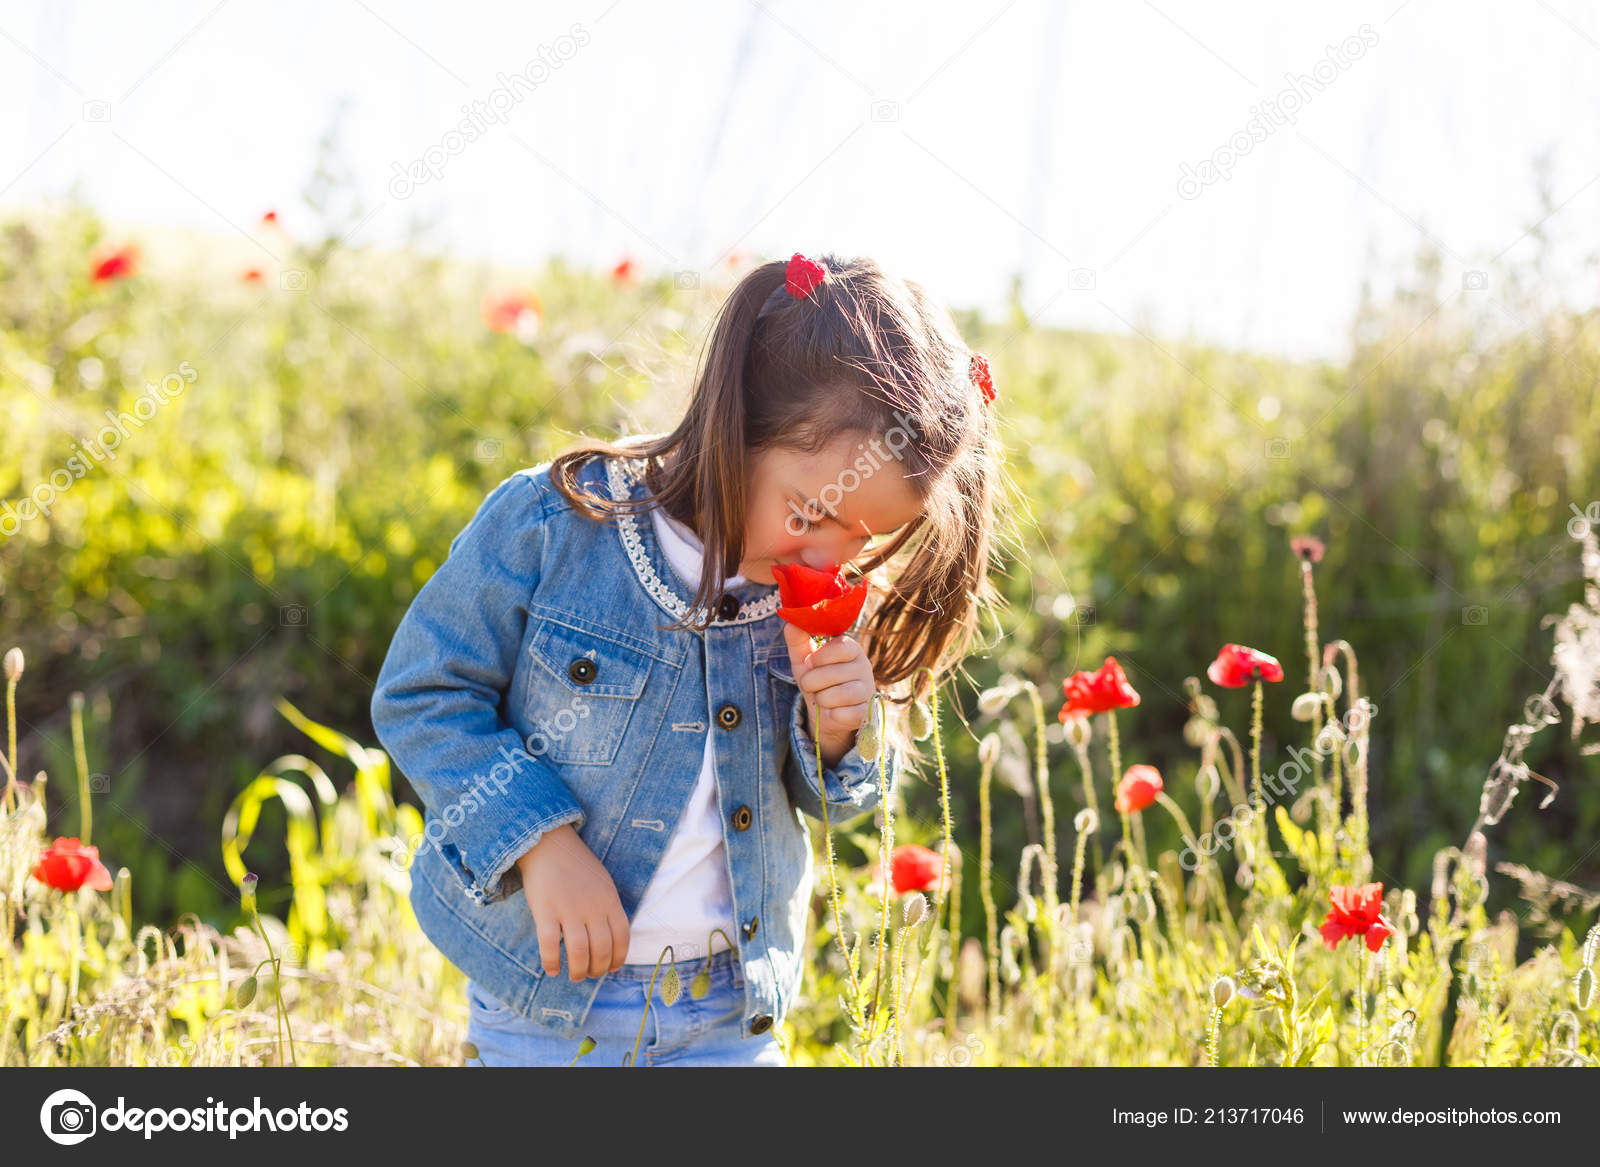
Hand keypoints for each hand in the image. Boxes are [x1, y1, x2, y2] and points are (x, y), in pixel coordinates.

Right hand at [515, 823, 629, 981]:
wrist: (548, 844)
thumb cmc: (576, 866)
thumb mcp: (603, 883)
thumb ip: (607, 908)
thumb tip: (610, 939)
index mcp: (610, 900)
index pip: (622, 938)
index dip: (619, 958)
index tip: (612, 968)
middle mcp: (593, 907)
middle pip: (602, 950)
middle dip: (598, 969)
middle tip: (590, 974)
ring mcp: (569, 910)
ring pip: (579, 953)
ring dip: (578, 971)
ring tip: (575, 976)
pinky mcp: (545, 911)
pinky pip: (550, 946)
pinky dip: (552, 963)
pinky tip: (552, 970)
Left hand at [782, 623, 875, 768]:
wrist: (825, 710)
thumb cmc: (816, 678)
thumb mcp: (804, 659)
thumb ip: (798, 640)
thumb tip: (791, 623)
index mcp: (851, 648)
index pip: (841, 647)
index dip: (820, 657)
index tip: (809, 663)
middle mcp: (863, 666)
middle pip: (835, 673)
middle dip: (812, 682)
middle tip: (810, 685)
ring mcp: (867, 689)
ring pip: (843, 694)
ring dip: (822, 699)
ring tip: (820, 698)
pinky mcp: (866, 711)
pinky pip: (848, 714)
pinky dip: (833, 714)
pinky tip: (831, 711)